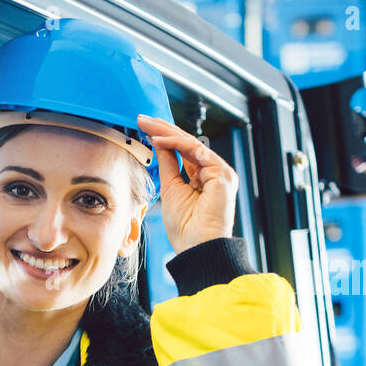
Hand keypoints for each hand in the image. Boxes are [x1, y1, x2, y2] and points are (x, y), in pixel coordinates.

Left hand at [135, 114, 238, 253]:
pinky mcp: (223, 174)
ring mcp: (221, 172)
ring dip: (167, 132)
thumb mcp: (170, 189)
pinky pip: (197, 151)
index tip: (144, 129)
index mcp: (203, 178)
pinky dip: (177, 143)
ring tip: (147, 125)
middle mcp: (214, 172)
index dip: (164, 139)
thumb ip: (168, 165)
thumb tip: (159, 143)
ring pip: (191, 143)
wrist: (197, 247)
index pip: (183, 151)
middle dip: (164, 129)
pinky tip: (159, 139)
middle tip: (143, 119)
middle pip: (187, 144)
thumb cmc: (185, 227)